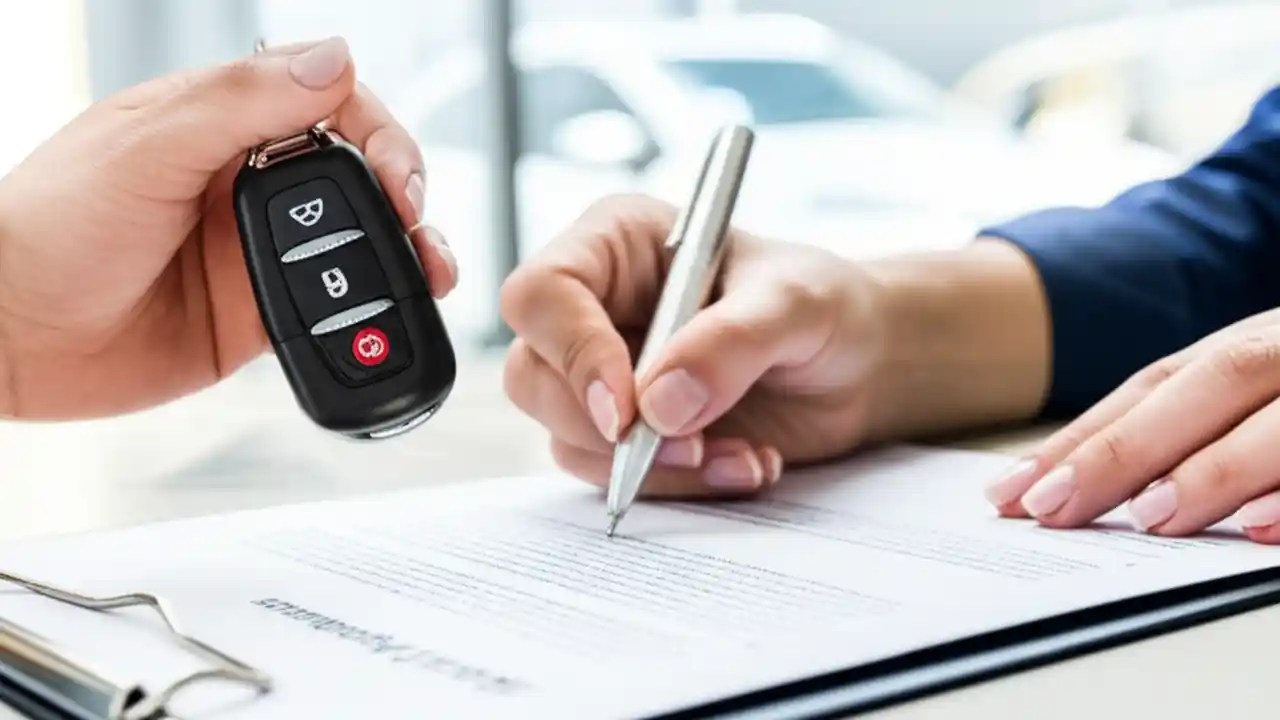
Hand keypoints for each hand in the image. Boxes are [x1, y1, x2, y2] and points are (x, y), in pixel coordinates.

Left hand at [0, 38, 456, 418]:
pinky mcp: (257, 316)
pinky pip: (332, 310)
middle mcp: (246, 184)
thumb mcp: (144, 146)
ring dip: (402, 255)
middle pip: (358, 175)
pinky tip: (393, 316)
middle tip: (413, 226)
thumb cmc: (46, 227)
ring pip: (356, 244)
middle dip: (404, 196)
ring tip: (429, 276)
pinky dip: (370, 315)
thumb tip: (335, 57)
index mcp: (222, 125)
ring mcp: (255, 251)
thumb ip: (241, 102)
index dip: (379, 134)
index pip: (331, 105)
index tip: (396, 175)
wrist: (5, 336)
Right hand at [500, 194, 887, 496]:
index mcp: (618, 243)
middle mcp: (596, 306)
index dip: (573, 352)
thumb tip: (660, 403)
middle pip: (532, 374)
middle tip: (691, 447)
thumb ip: (731, 342)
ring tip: (742, 455)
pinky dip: (677, 487)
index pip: (543, 292)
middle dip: (605, 428)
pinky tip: (742, 464)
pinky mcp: (626, 432)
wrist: (858, 366)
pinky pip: (612, 476)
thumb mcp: (797, 304)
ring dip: (650, 467)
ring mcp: (604, 374)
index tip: (627, 409)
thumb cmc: (824, 306)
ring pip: (567, 437)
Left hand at [985, 308, 1279, 542]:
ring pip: (1278, 420)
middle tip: (1050, 505)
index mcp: (1247, 347)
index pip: (1152, 388)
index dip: (1080, 438)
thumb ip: (1195, 421)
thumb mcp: (1262, 386)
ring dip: (1210, 470)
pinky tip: (1257, 527)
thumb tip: (1088, 486)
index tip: (1010, 491)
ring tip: (1147, 517)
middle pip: (1205, 387)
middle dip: (1122, 450)